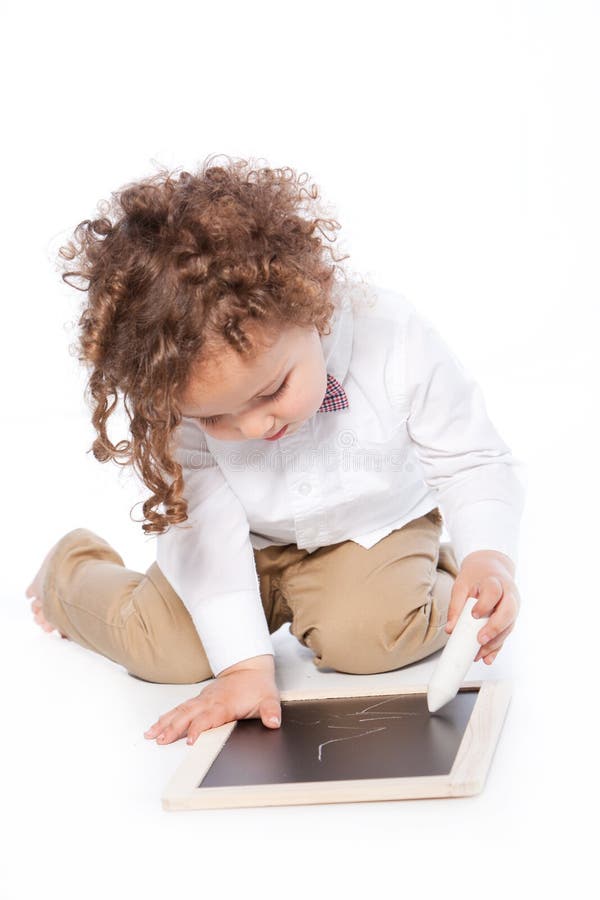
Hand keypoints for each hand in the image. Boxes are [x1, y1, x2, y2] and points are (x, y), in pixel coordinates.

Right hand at [143, 654, 280, 745]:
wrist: (250, 667)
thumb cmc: (257, 685)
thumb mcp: (270, 698)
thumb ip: (271, 711)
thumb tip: (274, 722)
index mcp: (225, 704)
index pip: (209, 718)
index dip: (199, 729)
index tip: (190, 741)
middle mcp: (210, 701)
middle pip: (188, 715)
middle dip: (173, 727)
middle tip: (160, 739)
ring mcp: (203, 699)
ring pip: (180, 711)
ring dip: (165, 722)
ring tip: (151, 734)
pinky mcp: (199, 699)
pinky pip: (180, 708)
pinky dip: (167, 716)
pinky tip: (158, 724)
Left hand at [445, 550, 520, 665]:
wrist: (491, 568)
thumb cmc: (475, 577)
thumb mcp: (462, 585)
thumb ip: (456, 606)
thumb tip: (451, 630)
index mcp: (496, 581)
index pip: (494, 592)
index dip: (485, 604)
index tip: (474, 615)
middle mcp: (509, 594)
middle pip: (508, 612)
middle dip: (495, 628)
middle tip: (480, 639)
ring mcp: (513, 607)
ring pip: (509, 626)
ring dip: (495, 642)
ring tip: (479, 655)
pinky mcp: (511, 618)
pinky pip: (506, 634)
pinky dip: (497, 647)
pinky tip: (487, 658)